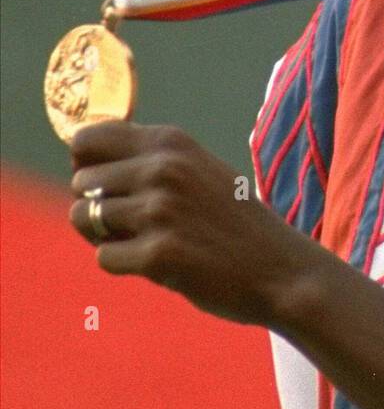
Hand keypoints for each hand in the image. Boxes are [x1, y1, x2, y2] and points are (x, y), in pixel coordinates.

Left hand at [68, 121, 306, 326]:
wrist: (279, 268)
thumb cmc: (233, 221)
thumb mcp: (199, 170)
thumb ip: (149, 159)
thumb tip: (79, 159)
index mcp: (171, 141)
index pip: (87, 139)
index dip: (87, 165)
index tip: (104, 184)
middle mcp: (162, 168)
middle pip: (81, 182)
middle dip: (95, 205)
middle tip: (133, 224)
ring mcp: (159, 211)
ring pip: (84, 219)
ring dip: (107, 236)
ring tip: (148, 241)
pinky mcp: (157, 254)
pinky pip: (104, 257)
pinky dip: (124, 264)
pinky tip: (159, 263)